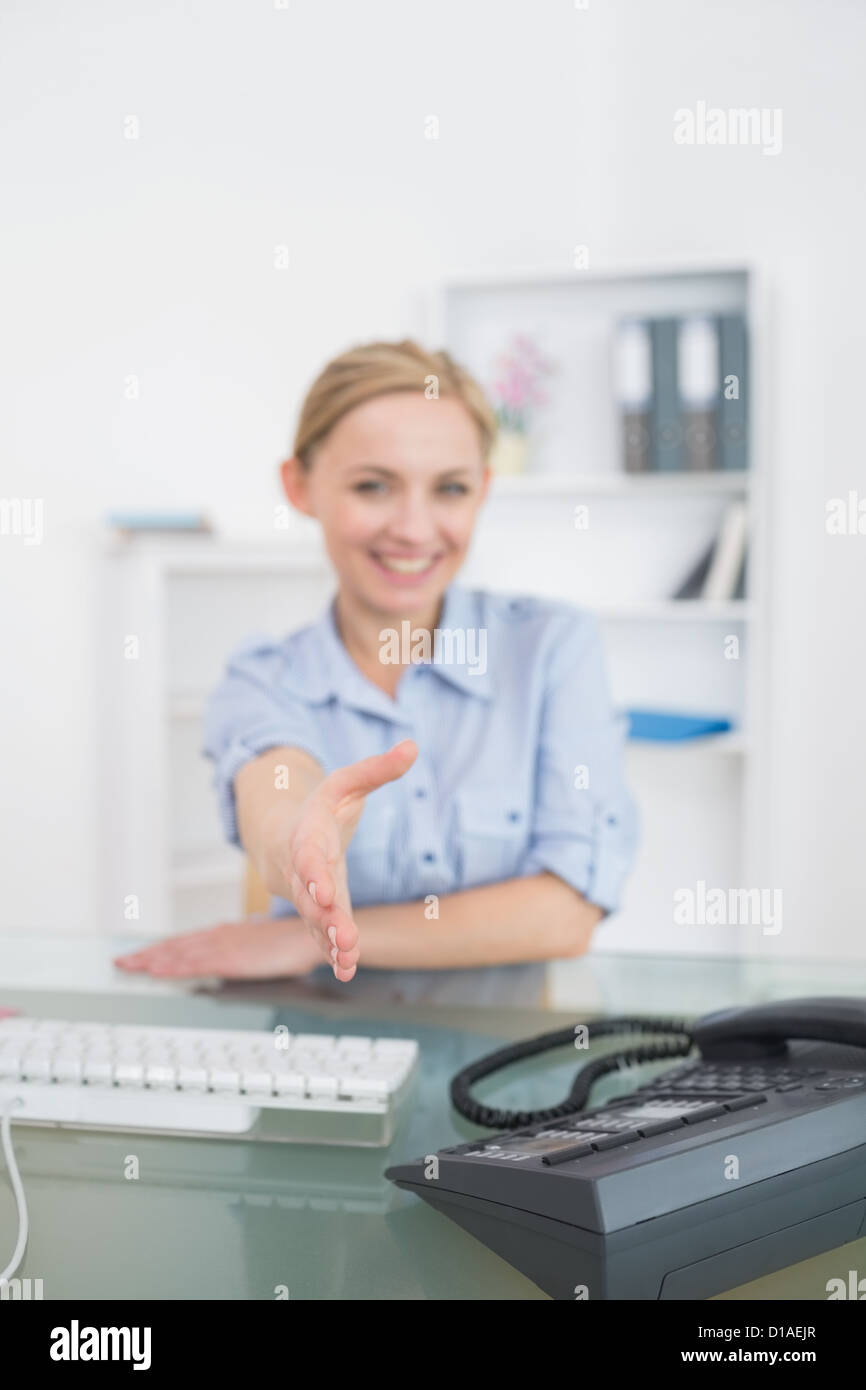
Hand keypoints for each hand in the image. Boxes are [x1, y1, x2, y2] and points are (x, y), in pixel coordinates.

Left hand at [113, 916, 323, 979]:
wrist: (308, 937)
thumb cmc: (287, 944)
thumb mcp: (258, 948)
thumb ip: (240, 951)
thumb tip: (229, 958)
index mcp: (223, 935)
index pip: (184, 942)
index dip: (159, 949)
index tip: (138, 955)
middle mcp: (218, 937)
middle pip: (175, 946)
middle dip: (146, 954)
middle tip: (120, 960)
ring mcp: (222, 947)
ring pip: (179, 954)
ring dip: (152, 959)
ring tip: (128, 964)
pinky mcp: (230, 960)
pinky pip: (195, 964)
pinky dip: (173, 966)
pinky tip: (157, 970)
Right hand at [267, 738, 416, 981]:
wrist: (282, 836)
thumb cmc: (319, 809)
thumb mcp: (345, 782)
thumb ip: (377, 769)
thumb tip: (413, 747)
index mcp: (307, 835)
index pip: (308, 856)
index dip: (314, 874)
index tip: (324, 891)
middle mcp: (303, 870)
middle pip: (311, 897)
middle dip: (326, 918)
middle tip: (343, 938)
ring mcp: (307, 895)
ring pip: (315, 922)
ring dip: (330, 942)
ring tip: (348, 961)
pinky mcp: (317, 913)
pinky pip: (320, 935)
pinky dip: (331, 953)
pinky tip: (347, 970)